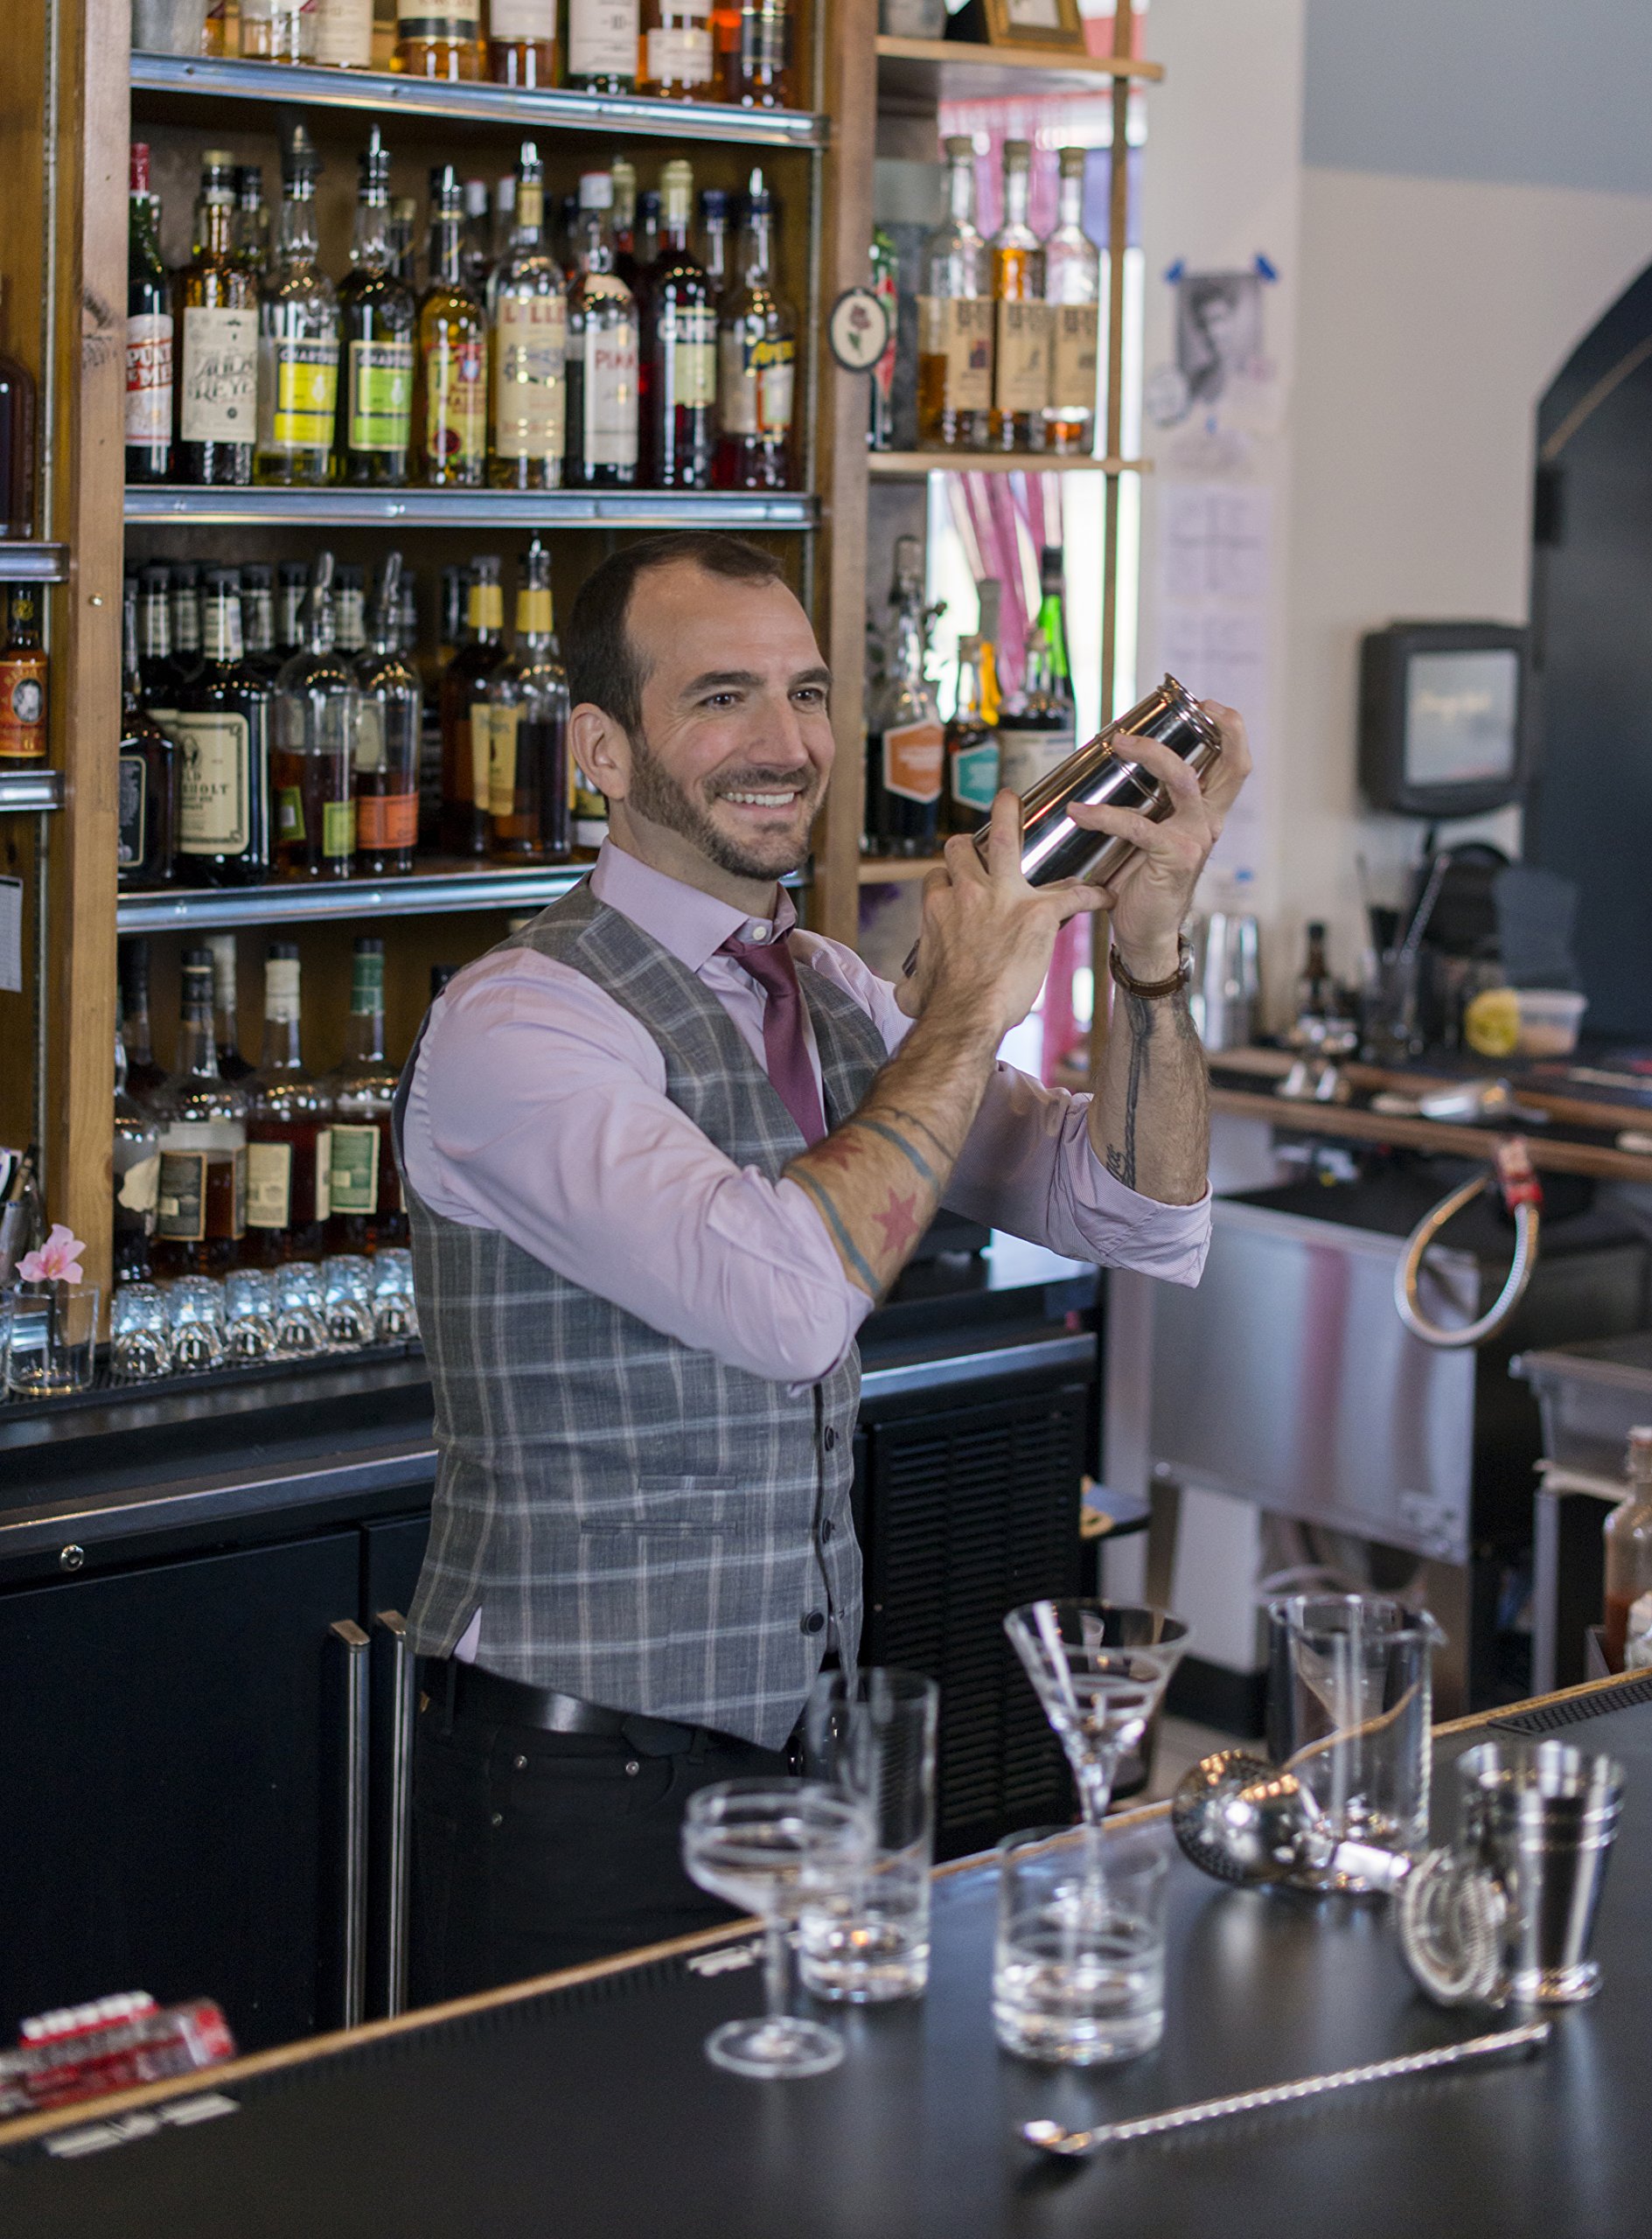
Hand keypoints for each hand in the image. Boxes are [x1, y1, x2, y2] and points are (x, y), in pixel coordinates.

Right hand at [904, 789, 1105, 1034]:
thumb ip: (912, 986)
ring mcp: (1004, 897)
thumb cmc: (943, 1005)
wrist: (967, 1013)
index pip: (939, 876)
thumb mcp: (915, 991)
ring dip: (1012, 820)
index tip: (959, 884)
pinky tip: (1103, 896)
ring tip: (1016, 804)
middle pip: (963, 848)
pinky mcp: (1039, 913)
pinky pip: (1072, 894)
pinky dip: (1090, 895)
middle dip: (971, 842)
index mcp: (938, 907)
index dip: (949, 879)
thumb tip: (905, 995)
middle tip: (983, 839)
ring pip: (1007, 840)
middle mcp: (967, 892)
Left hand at [1065, 701, 1252, 976]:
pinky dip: (1104, 816)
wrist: (1145, 933)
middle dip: (1217, 727)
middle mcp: (1208, 821)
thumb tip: (1108, 764)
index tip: (1206, 703)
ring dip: (1150, 754)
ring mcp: (1194, 838)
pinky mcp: (1173, 857)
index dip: (1230, 729)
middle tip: (1194, 704)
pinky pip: (1138, 825)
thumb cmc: (1143, 881)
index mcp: (1206, 813)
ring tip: (1115, 742)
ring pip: (1183, 780)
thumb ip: (1146, 805)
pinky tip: (1078, 812)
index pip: (1234, 764)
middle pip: (1231, 764)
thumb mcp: (1150, 835)